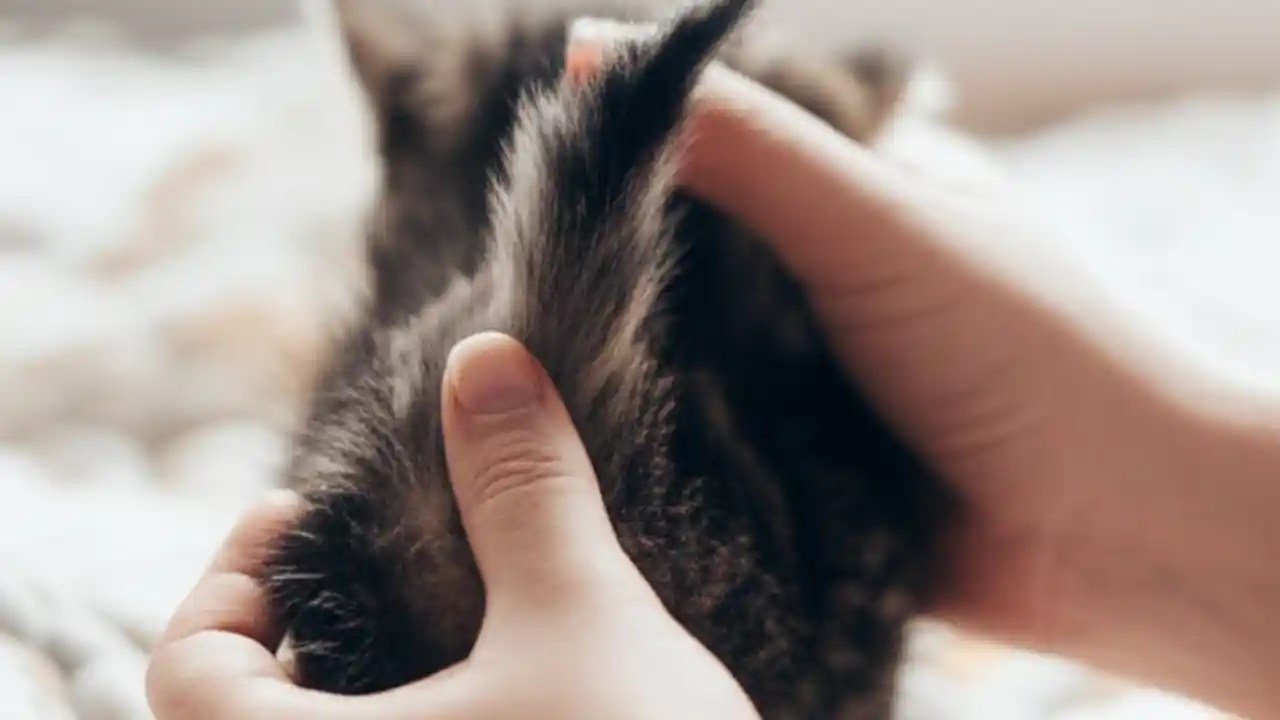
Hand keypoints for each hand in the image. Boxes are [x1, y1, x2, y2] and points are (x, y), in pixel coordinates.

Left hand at [147, 332, 759, 719]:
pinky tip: (499, 688)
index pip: (186, 674)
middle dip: (305, 622)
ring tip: (448, 613)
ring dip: (366, 679)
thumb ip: (524, 490)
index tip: (300, 511)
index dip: (230, 573)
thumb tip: (486, 363)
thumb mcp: (582, 621)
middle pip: (245, 718)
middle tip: (379, 554)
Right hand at [565, 20, 1279, 716]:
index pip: (708, 154)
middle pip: (684, 266)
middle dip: (608, 280)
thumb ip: (743, 145)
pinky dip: (666, 450)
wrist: (1125, 537)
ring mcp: (815, 383)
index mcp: (853, 199)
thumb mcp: (875, 223)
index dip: (619, 161)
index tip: (521, 182)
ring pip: (688, 363)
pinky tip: (600, 449)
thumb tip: (597, 53)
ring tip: (536, 373)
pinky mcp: (807, 472)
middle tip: (512, 292)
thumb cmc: (1029, 354)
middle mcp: (826, 287)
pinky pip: (713, 453)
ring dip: (629, 372)